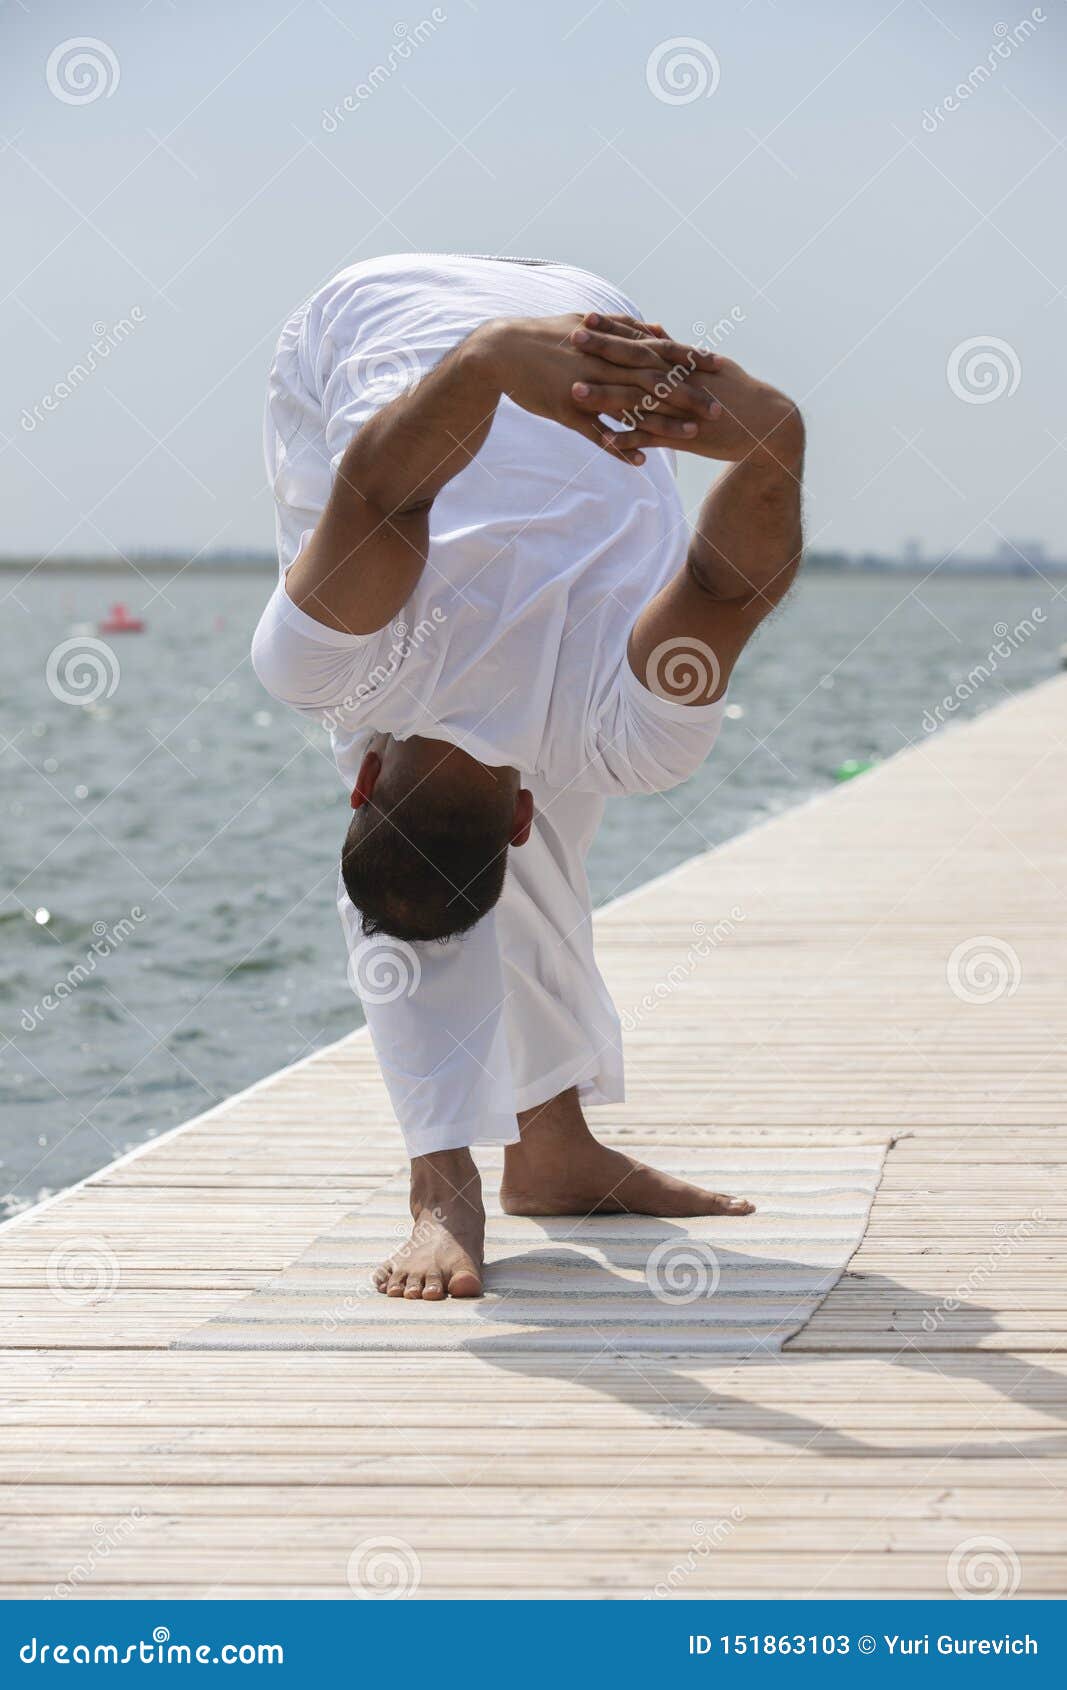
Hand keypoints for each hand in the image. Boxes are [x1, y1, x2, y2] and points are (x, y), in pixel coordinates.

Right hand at [471, 314, 713, 465]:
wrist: (500, 351)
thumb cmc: (546, 337)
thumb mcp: (587, 324)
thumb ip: (626, 329)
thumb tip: (659, 329)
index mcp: (611, 340)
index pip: (659, 348)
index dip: (690, 356)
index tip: (719, 365)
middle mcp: (603, 362)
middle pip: (654, 379)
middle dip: (688, 394)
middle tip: (717, 410)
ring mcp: (585, 386)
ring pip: (631, 406)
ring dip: (662, 423)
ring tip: (690, 437)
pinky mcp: (565, 409)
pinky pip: (597, 432)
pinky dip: (619, 446)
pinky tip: (641, 460)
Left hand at [567, 313, 803, 471]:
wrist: (765, 423)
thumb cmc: (735, 391)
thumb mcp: (706, 364)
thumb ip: (674, 349)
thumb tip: (653, 330)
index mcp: (681, 362)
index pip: (642, 340)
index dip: (614, 329)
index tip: (586, 317)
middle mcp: (677, 381)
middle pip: (634, 362)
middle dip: (601, 350)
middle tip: (570, 338)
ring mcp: (679, 409)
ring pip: (637, 400)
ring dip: (605, 396)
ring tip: (574, 391)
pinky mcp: (684, 436)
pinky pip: (651, 438)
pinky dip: (628, 440)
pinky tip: (604, 441)